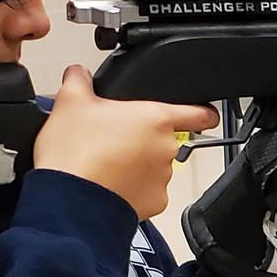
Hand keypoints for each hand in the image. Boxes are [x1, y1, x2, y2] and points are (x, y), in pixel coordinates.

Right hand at [33, 65, 217, 218]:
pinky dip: (133, 189)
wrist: (69, 199)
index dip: (204, 112)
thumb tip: (78, 74)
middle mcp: (166, 148)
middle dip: (142, 140)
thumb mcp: (70, 102)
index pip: (198, 113)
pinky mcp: (155, 202)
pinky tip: (110, 184)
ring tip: (106, 164)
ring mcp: (163, 178)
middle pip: (162, 139)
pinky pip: (148, 191)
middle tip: (112, 141)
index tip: (206, 116)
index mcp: (155, 118)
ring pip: (155, 167)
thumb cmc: (75, 152)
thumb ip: (79, 80)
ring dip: (137, 165)